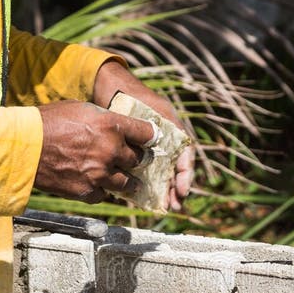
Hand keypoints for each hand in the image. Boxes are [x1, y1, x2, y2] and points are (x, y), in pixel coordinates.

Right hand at [34, 100, 154, 202]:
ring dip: (126, 180)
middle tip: (132, 159)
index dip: (151, 137)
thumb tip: (117, 127)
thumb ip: (104, 120)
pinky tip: (96, 184)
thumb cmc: (48, 122)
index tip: (151, 140)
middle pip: (139, 159)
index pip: (147, 133)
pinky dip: (101, 190)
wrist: (22, 146)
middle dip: (135, 158)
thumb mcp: (80, 109)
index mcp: (111, 125)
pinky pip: (104, 195)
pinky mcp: (87, 191)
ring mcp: (99, 173)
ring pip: (127, 183)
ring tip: (126, 180)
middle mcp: (110, 150)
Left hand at [93, 60, 195, 209]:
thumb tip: (152, 149)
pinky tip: (146, 197)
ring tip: (166, 206)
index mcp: (171, 127)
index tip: (182, 189)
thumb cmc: (126, 94)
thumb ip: (148, 127)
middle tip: (175, 204)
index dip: (185, 173)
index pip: (185, 153)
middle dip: (177, 187)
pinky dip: (149, 183)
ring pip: (164, 171)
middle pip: (176, 167)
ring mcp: (153, 146)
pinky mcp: (140, 152)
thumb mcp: (139, 107)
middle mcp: (165, 138)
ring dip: (166, 189)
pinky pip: (148, 171)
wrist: (108, 86)